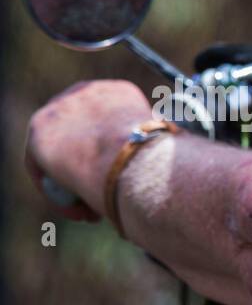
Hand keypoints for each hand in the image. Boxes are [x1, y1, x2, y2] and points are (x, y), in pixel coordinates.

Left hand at [25, 80, 154, 219]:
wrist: (136, 162)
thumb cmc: (158, 163)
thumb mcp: (156, 151)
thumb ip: (141, 151)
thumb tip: (149, 171)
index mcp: (119, 93)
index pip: (106, 123)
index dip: (110, 156)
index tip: (120, 182)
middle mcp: (86, 91)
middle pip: (79, 135)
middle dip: (87, 170)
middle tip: (102, 199)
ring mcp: (60, 106)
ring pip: (59, 154)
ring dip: (74, 187)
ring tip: (94, 213)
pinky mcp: (39, 128)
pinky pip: (42, 168)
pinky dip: (60, 196)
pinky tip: (82, 213)